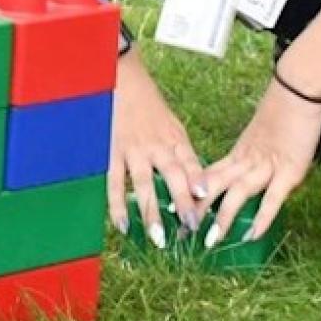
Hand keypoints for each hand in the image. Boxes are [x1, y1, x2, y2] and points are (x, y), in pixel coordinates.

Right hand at [108, 52, 207, 246]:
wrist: (124, 83)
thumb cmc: (152, 110)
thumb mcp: (175, 129)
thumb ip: (184, 158)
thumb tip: (199, 189)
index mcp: (176, 140)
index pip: (192, 165)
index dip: (200, 183)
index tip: (207, 201)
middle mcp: (157, 146)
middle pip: (172, 178)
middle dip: (182, 204)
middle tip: (190, 228)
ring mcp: (133, 151)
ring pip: (143, 185)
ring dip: (151, 212)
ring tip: (158, 237)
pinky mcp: (113, 154)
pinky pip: (114, 183)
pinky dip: (117, 205)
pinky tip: (122, 226)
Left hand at [192, 82, 320, 245]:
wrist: (298, 92)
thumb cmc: (281, 115)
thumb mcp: (258, 140)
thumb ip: (247, 159)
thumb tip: (238, 177)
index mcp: (237, 154)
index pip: (207, 176)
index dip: (191, 193)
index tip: (175, 209)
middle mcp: (246, 161)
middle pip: (214, 185)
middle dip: (198, 209)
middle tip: (182, 231)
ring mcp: (267, 167)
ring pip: (238, 193)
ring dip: (223, 217)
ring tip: (210, 240)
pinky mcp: (289, 172)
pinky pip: (272, 198)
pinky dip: (261, 218)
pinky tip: (251, 235)